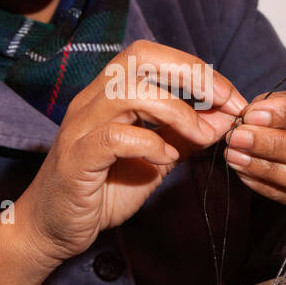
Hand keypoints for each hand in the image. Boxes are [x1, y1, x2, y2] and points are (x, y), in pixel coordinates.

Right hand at [19, 40, 246, 265]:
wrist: (53, 229)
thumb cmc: (103, 190)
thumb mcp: (157, 158)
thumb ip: (187, 135)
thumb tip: (227, 116)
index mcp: (109, 93)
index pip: (153, 56)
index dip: (196, 69)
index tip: (232, 96)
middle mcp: (91, 100)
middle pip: (139, 57)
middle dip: (191, 73)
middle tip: (226, 101)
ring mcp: (80, 127)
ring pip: (127, 92)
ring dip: (177, 110)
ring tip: (200, 136)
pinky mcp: (76, 159)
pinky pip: (114, 136)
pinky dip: (148, 143)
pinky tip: (164, 159)